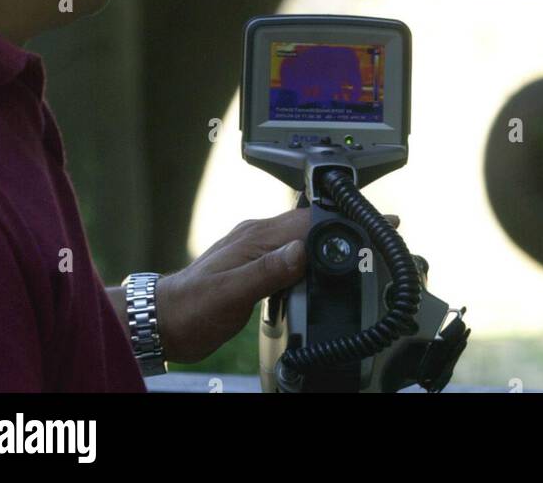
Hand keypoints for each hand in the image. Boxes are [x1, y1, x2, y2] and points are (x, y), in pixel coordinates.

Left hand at [155, 208, 399, 362]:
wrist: (162, 321)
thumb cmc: (190, 308)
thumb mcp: (230, 294)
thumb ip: (266, 272)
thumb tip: (302, 250)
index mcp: (255, 237)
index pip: (309, 221)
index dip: (343, 221)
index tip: (374, 221)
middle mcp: (257, 237)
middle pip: (311, 223)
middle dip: (345, 226)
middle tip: (380, 233)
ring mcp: (255, 250)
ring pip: (303, 237)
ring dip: (331, 240)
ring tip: (360, 247)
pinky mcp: (254, 266)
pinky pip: (291, 254)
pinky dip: (313, 257)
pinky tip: (322, 268)